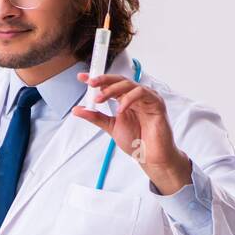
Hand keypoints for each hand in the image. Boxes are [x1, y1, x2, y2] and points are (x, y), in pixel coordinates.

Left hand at [72, 72, 191, 194]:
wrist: (150, 157)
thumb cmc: (136, 141)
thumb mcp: (111, 126)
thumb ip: (96, 117)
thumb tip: (78, 110)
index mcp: (125, 100)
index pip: (111, 85)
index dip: (97, 80)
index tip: (82, 78)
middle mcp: (136, 96)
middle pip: (120, 80)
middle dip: (104, 80)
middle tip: (90, 83)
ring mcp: (147, 98)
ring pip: (129, 84)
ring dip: (113, 89)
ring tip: (100, 99)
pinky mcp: (157, 103)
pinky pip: (142, 93)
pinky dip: (129, 99)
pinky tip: (120, 109)